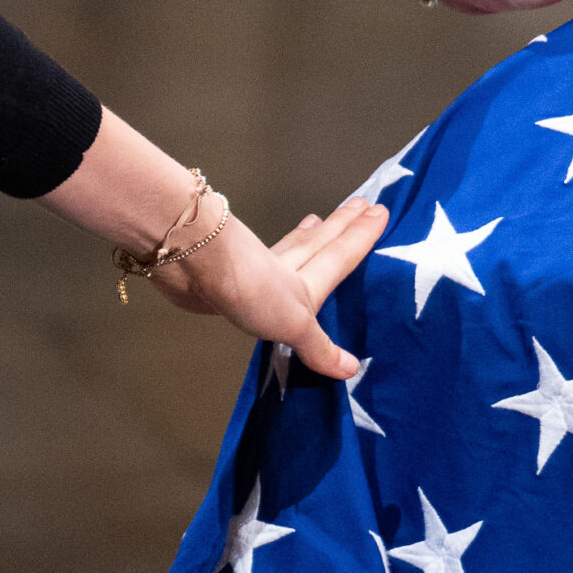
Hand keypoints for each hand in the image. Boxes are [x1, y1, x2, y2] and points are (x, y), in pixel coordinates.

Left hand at [152, 196, 388, 379]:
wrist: (193, 269)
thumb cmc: (252, 289)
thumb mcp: (295, 323)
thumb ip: (319, 346)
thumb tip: (350, 369)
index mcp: (310, 278)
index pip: (343, 254)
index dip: (362, 235)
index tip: (380, 210)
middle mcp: (287, 267)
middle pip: (321, 242)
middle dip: (342, 224)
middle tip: (360, 202)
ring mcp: (258, 269)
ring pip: (292, 247)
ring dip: (306, 235)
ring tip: (317, 220)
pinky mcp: (231, 277)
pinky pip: (264, 263)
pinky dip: (273, 254)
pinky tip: (270, 255)